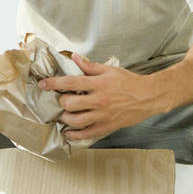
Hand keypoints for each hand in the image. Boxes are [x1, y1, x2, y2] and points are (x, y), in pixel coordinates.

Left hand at [38, 53, 160, 140]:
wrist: (149, 96)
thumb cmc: (129, 82)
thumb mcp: (109, 70)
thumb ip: (90, 66)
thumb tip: (75, 58)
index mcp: (98, 84)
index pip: (70, 82)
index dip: (53, 83)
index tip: (43, 84)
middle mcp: (99, 100)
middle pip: (70, 104)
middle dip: (61, 102)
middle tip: (61, 100)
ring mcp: (103, 115)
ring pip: (76, 120)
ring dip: (65, 118)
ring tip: (64, 115)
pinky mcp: (107, 126)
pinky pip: (87, 134)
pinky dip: (75, 135)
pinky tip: (68, 132)